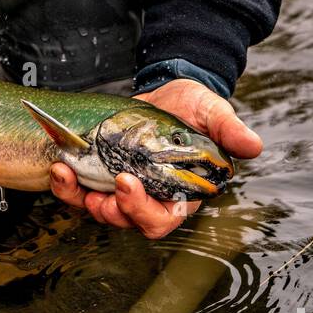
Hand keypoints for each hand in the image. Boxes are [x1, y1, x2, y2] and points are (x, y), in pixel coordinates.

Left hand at [48, 78, 261, 239]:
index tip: (129, 182)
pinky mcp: (102, 171)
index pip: (162, 218)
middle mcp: (150, 196)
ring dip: (79, 198)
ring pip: (99, 208)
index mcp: (180, 193)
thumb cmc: (194, 108)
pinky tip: (59, 164)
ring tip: (65, 174)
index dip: (143, 210)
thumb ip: (228, 130)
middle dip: (110, 211)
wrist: (168, 92)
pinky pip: (82, 188)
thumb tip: (253, 145)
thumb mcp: (213, 113)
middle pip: (127, 220)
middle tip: (96, 194)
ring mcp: (124, 186)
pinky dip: (68, 182)